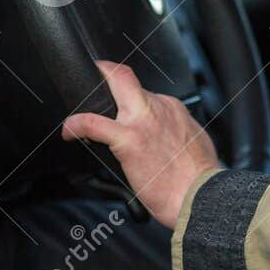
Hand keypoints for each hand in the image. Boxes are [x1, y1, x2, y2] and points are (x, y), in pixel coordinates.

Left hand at [61, 60, 221, 227]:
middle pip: (126, 77)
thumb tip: (167, 139)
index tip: (119, 106)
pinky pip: (94, 123)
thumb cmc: (199, 180)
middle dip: (107, 72)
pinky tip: (69, 130)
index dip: (127, 99)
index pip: (144, 93)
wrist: (200, 197)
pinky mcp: (128, 140)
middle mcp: (157, 108)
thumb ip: (177, 133)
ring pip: (114, 86)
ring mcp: (141, 122)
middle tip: (93, 79)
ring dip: (93, 92)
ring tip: (78, 103)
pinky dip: (77, 124)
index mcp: (173, 109)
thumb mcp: (195, 143)